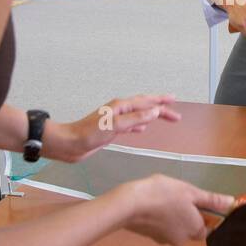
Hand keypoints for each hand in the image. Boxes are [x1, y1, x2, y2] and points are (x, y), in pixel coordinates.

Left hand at [43, 95, 181, 161]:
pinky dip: (140, 124)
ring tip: (163, 117)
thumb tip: (154, 113)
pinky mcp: (112, 130)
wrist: (70, 144)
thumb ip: (135, 119)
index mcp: (120, 106)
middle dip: (160, 108)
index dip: (161, 102)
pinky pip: (131, 124)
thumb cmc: (88, 134)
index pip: (146, 102)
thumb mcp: (114, 126)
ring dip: (152, 115)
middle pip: (144, 107)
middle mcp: (119, 110)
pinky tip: (143, 128)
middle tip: (175, 114)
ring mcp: (116, 120)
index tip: (174, 101)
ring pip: (139, 115)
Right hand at [117, 174, 233, 245]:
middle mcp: (181, 240)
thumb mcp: (191, 192)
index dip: (203, 214)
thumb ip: (211, 200)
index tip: (195, 200)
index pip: (206, 227)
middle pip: (189, 228)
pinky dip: (159, 217)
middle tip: (178, 196)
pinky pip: (161, 227)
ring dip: (172, 215)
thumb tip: (232, 204)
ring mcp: (163, 240)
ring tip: (163, 197)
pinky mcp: (149, 236)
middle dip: (186, 214)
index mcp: (194, 230)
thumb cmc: (164, 195)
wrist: (130, 204)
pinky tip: (153, 204)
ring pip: (174, 227)